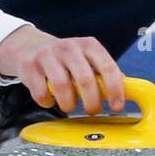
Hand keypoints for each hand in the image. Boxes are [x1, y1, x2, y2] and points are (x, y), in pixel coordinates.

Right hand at [0, 26, 125, 113]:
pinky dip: (47, 102)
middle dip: (91, 102)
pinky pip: (41, 92)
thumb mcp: (86, 58)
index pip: (107, 66)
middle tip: (92, 110)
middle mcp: (69, 47)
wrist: (28, 46)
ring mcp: (47, 55)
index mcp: (89, 45)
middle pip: (85, 80)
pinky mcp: (29, 65)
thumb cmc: (64, 58)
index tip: (117, 105)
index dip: (115, 88)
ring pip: (62, 87)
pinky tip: (50, 100)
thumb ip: (103, 72)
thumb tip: (126, 91)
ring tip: (69, 106)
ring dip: (68, 104)